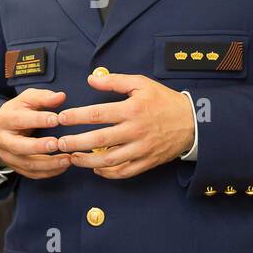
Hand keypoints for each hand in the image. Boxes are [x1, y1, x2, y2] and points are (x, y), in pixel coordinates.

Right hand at [0, 88, 69, 179]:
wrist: (1, 131)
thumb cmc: (18, 112)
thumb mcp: (26, 100)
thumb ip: (43, 97)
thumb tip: (61, 96)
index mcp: (4, 119)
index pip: (20, 120)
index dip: (38, 119)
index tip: (57, 119)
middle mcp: (3, 140)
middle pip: (19, 146)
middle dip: (39, 147)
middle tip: (58, 144)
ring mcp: (8, 157)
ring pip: (27, 164)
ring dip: (49, 164)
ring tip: (67, 159)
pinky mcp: (16, 168)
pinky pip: (32, 174)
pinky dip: (49, 172)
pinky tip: (63, 167)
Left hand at [55, 72, 195, 179]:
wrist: (192, 122)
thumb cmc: (164, 101)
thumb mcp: (141, 84)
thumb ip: (115, 81)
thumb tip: (91, 79)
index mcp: (131, 110)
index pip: (98, 114)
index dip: (76, 116)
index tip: (61, 118)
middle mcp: (135, 131)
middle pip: (99, 139)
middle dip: (75, 142)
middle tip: (59, 143)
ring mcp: (141, 149)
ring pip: (109, 160)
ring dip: (87, 161)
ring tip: (72, 158)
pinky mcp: (147, 162)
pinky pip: (124, 172)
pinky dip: (107, 173)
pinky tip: (95, 169)